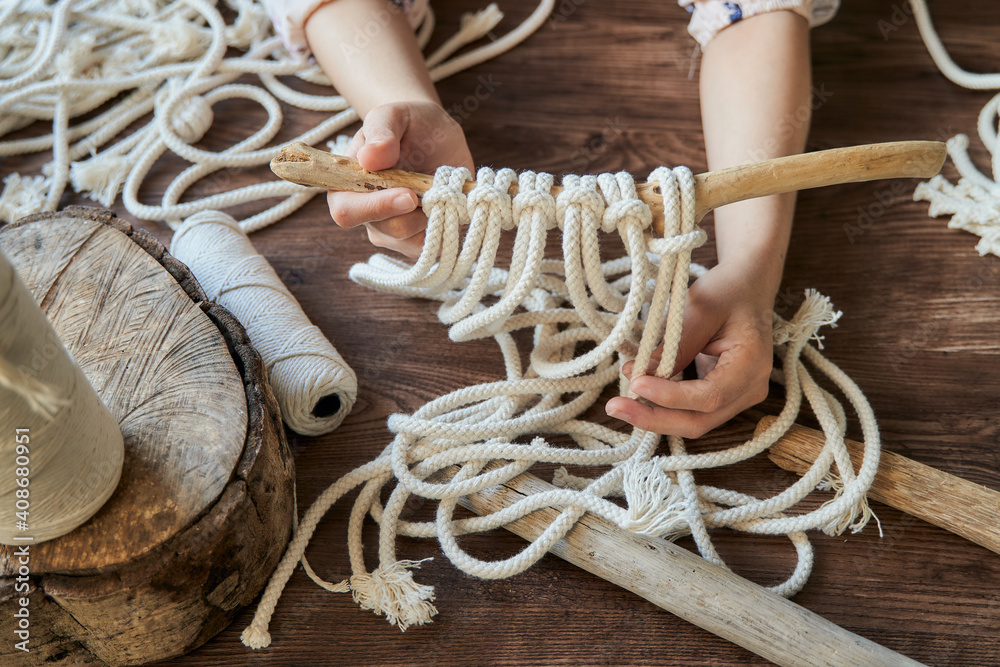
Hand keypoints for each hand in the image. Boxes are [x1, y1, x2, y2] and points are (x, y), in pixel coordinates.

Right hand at [328, 101, 472, 257]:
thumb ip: (380, 132)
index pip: (347, 211)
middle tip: (433, 188)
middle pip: (384, 231)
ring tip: (439, 187)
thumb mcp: (394, 115)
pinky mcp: (418, 239)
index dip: (376, 208)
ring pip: (410, 242)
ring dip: (432, 217)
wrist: (434, 137)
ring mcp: (393, 232)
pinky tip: (448, 202)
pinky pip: (432, 247)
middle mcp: (367, 215)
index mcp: (347, 187)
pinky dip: (446, 226)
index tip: (408, 194)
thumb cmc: (408, 125)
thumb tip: (368, 158)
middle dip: (413, 213)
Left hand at [605, 260, 774, 437]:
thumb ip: (672, 346)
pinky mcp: (724, 397)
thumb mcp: (698, 310)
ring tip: (620, 404)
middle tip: (615, 406)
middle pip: (700, 421)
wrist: (747, 287)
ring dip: (654, 416)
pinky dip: (663, 408)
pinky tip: (637, 399)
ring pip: (694, 422)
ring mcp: (739, 397)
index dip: (670, 397)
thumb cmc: (726, 291)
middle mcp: (750, 389)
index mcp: (751, 364)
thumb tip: (637, 375)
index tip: (636, 384)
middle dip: (655, 418)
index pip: (710, 396)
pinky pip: (692, 412)